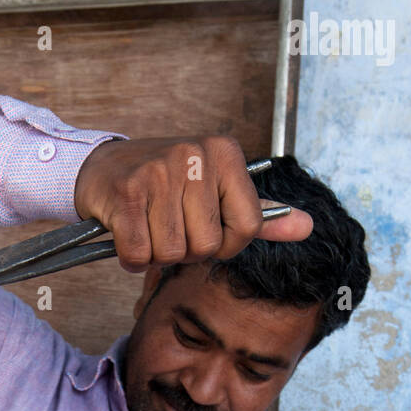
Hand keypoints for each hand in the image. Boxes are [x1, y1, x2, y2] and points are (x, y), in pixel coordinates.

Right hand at [73, 136, 312, 273]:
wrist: (102, 166)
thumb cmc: (165, 183)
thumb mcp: (217, 189)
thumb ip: (260, 213)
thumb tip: (308, 227)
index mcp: (226, 153)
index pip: (248, 228)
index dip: (225, 245)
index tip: (204, 231)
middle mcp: (197, 156)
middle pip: (207, 245)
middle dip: (185, 250)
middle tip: (168, 227)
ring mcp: (160, 172)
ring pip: (172, 253)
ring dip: (156, 254)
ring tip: (148, 227)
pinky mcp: (127, 192)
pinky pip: (139, 254)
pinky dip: (131, 258)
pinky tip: (128, 234)